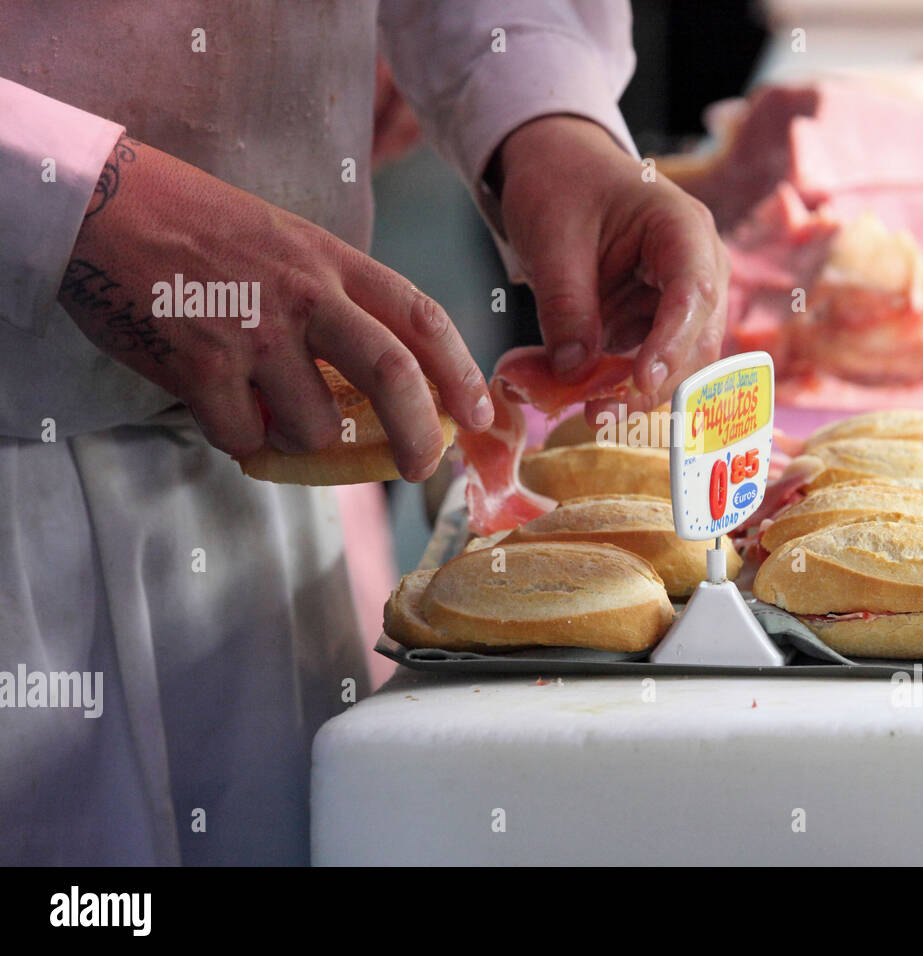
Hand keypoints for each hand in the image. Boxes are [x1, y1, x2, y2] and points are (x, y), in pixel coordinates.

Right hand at [58, 134, 491, 480]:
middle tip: (419, 466)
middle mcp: (305, 295)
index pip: (421, 318)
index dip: (461, 372)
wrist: (106, 206)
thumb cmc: (205, 229)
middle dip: (419, 433)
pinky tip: (220, 406)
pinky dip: (240, 438)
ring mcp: (253, 331)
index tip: (479, 414)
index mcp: (334, 262)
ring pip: (314, 425)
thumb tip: (386, 383)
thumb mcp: (292, 244)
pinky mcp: (201, 366)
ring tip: (270, 409)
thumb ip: (339, 302)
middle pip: (392, 374)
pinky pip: (243, 437)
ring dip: (301, 438)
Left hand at [495, 115, 727, 419]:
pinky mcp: (654, 322)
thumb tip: (574, 373)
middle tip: (603, 414)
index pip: (695, 291)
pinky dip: (617, 385)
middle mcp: (698, 268)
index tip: (641, 381)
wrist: (557, 167)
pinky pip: (646, 363)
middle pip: (697, 339)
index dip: (673, 342)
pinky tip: (583, 400)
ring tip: (590, 415)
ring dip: (635, 393)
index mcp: (682, 229)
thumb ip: (565, 307)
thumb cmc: (561, 184)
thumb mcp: (552, 240)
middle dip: (655, 383)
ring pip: (678, 362)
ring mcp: (680, 299)